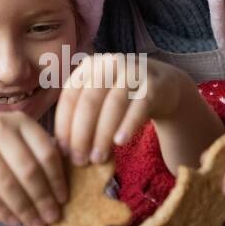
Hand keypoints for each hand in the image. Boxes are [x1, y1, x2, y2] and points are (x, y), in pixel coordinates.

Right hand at [0, 113, 66, 225]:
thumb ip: (32, 152)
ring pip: (9, 185)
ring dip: (25, 210)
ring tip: (36, 225)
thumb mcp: (9, 137)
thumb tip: (60, 187)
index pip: (46, 152)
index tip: (64, 200)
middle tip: (53, 218)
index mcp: (19, 121)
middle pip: (30, 170)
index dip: (58, 179)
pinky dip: (3, 211)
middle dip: (44, 199)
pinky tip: (13, 222)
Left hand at [54, 53, 189, 164]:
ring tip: (97, 159)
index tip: (61, 151)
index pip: (70, 96)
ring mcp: (133, 71)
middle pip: (90, 101)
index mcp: (90, 66)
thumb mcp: (100, 96)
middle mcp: (110, 64)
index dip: (64, 125)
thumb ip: (80, 113)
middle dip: (81, 134)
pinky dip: (128, 125)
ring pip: (113, 105)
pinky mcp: (154, 84)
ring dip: (103, 135)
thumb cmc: (123, 97)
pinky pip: (139, 106)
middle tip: (79, 161)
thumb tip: (60, 147)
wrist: (164, 86)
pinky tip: (120, 143)